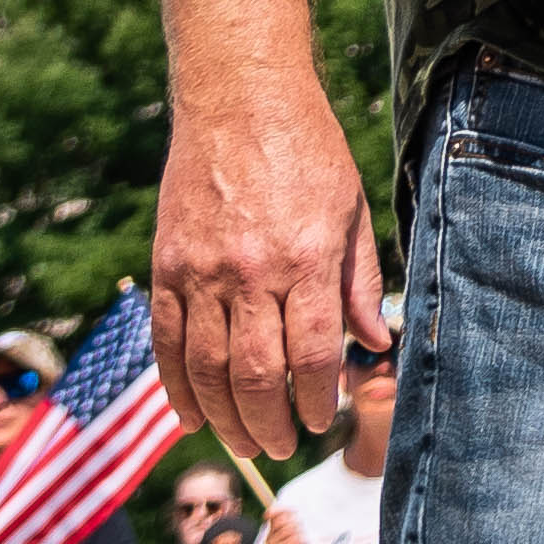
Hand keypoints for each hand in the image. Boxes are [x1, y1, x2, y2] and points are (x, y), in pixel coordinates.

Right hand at [154, 83, 383, 472]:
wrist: (238, 97)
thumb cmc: (306, 149)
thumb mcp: (351, 208)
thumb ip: (359, 282)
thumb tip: (377, 342)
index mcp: (307, 257)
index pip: (314, 352)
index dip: (319, 398)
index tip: (322, 420)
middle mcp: (251, 271)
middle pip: (258, 375)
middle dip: (272, 424)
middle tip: (283, 446)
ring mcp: (202, 271)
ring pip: (208, 370)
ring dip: (225, 419)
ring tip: (244, 443)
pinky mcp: (167, 265)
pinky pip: (166, 343)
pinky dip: (177, 388)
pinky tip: (192, 416)